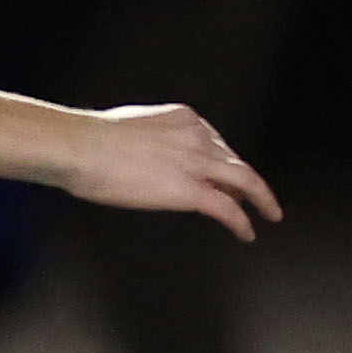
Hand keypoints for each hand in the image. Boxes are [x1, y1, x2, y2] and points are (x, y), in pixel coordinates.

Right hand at [62, 105, 283, 239]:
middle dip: (246, 181)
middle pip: (233, 161)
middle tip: (255, 198)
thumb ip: (150, 141)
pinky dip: (242, 222)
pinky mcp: (190, 190)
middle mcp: (197, 136)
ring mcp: (196, 163)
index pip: (215, 141)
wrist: (80, 147)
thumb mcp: (130, 129)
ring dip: (262, 199)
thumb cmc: (89, 141)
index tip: (227, 173)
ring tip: (271, 214)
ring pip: (246, 181)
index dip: (225, 160)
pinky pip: (227, 209)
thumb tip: (146, 157)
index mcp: (183, 119)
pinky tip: (247, 233)